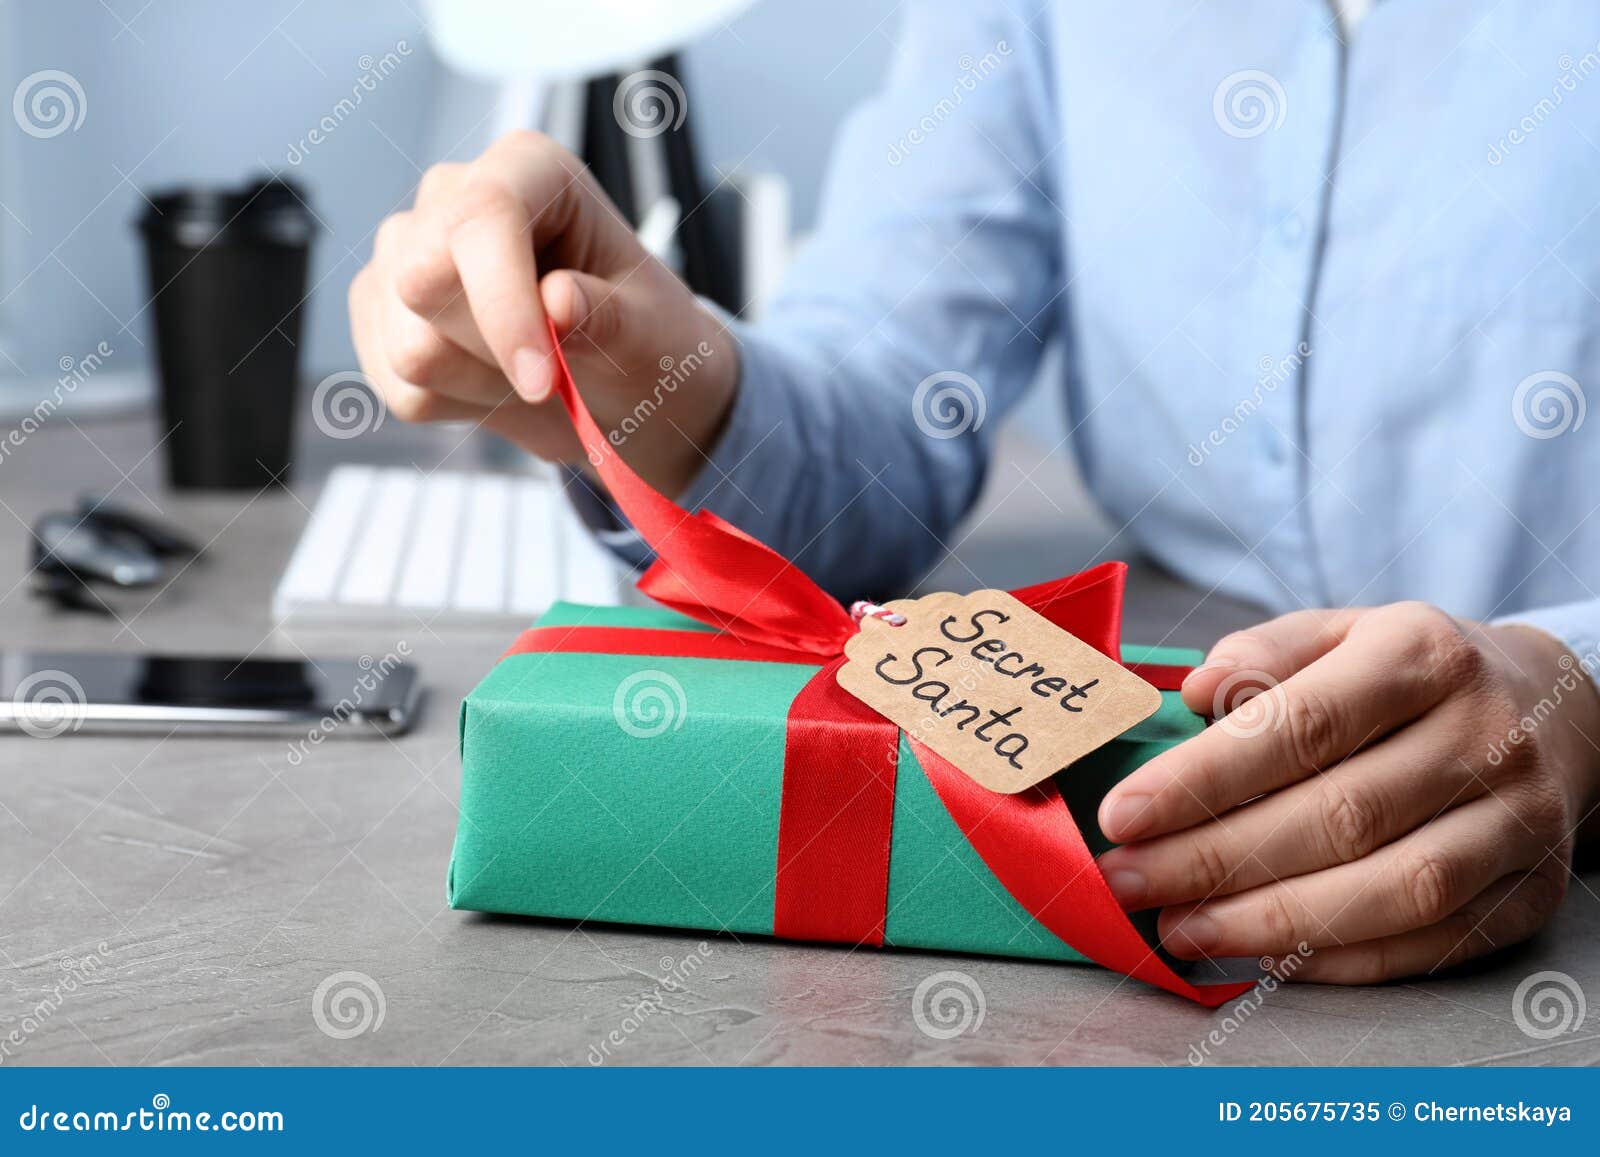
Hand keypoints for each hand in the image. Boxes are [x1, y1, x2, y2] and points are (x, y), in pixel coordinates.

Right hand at [348, 131, 738, 496]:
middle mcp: (450, 197)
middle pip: (423, 283)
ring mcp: (402, 253)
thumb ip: (610, 317)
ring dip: (483, 386)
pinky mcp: (378, 313)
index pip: (484, 214)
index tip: (542, 380)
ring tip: (532, 372)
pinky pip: (399, 388)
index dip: (503, 303)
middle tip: (557, 370)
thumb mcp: (650, 332)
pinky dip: (458, 407)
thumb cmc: (640, 339)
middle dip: (492, 350)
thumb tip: (558, 301)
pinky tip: (496, 383)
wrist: (617, 383)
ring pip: (409, 349)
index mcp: (530, 169)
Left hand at [1096, 602, 1599, 982]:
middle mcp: (1483, 737)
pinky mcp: (1529, 892)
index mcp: (1421, 654)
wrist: (1554, 711)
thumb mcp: (1339, 631)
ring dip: (1269, 922)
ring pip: (1390, 890)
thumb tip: (1193, 693)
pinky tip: (1261, 955)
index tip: (1123, 814)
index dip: (1203, 779)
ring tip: (1180, 929)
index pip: (1298, 725)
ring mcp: (1517, 820)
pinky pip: (1428, 942)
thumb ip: (1264, 653)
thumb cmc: (1408, 676)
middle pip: (1338, 816)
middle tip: (1129, 881)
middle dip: (1214, 859)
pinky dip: (1339, 960)